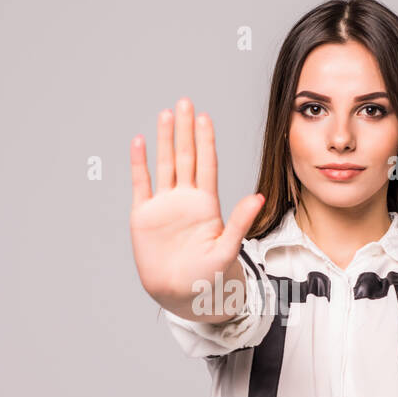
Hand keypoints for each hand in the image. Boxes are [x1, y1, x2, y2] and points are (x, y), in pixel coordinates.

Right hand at [130, 98, 264, 308]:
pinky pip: (141, 184)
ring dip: (165, 140)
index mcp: (207, 205)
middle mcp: (186, 199)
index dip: (205, 140)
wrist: (181, 295)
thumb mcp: (227, 250)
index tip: (204, 117)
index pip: (207, 165)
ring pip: (165, 165)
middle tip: (185, 102)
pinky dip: (139, 163)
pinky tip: (139, 142)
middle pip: (186, 157)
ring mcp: (165, 205)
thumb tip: (258, 197)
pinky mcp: (145, 216)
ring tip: (165, 114)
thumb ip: (239, 222)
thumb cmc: (208, 277)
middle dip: (185, 129)